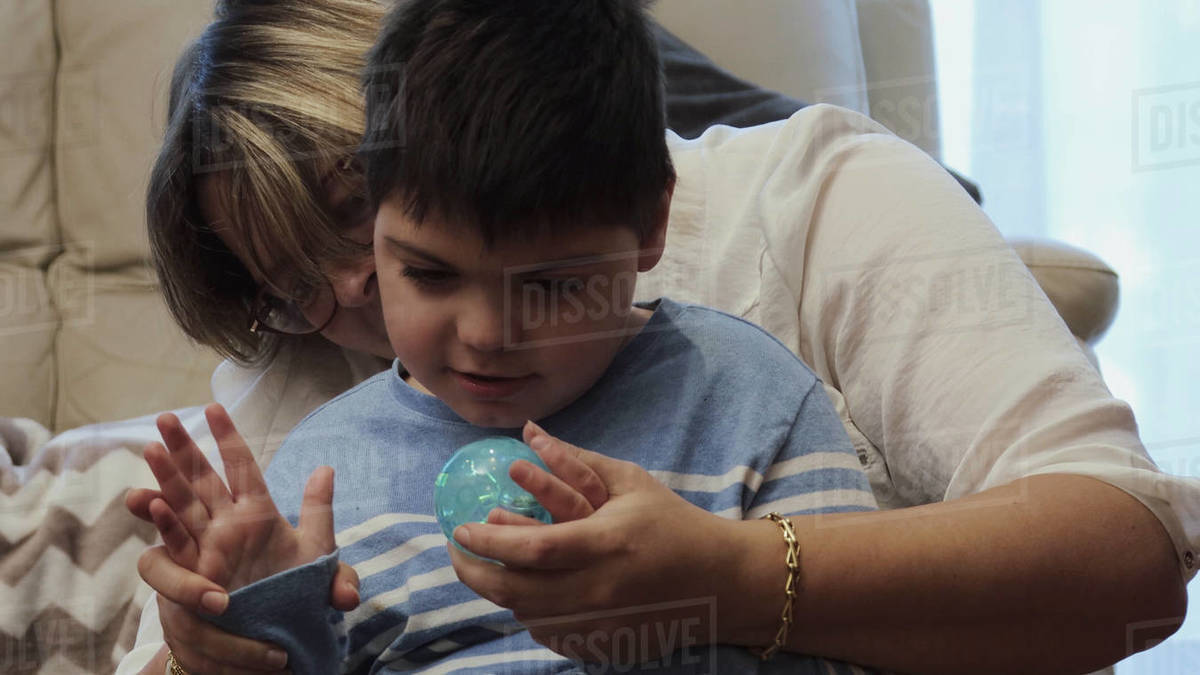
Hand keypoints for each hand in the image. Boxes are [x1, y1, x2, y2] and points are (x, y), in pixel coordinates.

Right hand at [129, 404, 348, 673]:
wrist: (274, 644)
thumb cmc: (296, 597)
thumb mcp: (319, 558)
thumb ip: (321, 516)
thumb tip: (326, 468)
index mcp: (258, 513)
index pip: (242, 468)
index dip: (229, 438)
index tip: (215, 406)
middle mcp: (225, 526)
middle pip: (199, 479)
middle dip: (181, 449)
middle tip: (164, 418)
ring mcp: (203, 551)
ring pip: (176, 510)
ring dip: (161, 484)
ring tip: (151, 454)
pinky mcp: (188, 580)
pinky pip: (170, 555)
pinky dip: (164, 530)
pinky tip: (153, 507)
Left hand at [447, 427, 737, 665]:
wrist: (720, 582)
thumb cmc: (673, 523)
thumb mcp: (629, 481)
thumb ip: (574, 458)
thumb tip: (528, 430)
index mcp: (606, 544)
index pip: (532, 550)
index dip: (488, 543)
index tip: (462, 529)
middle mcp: (600, 590)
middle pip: (517, 591)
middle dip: (475, 572)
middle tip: (458, 552)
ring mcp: (601, 625)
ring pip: (527, 615)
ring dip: (501, 591)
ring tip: (489, 567)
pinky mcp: (603, 646)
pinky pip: (549, 635)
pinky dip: (530, 613)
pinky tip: (528, 591)